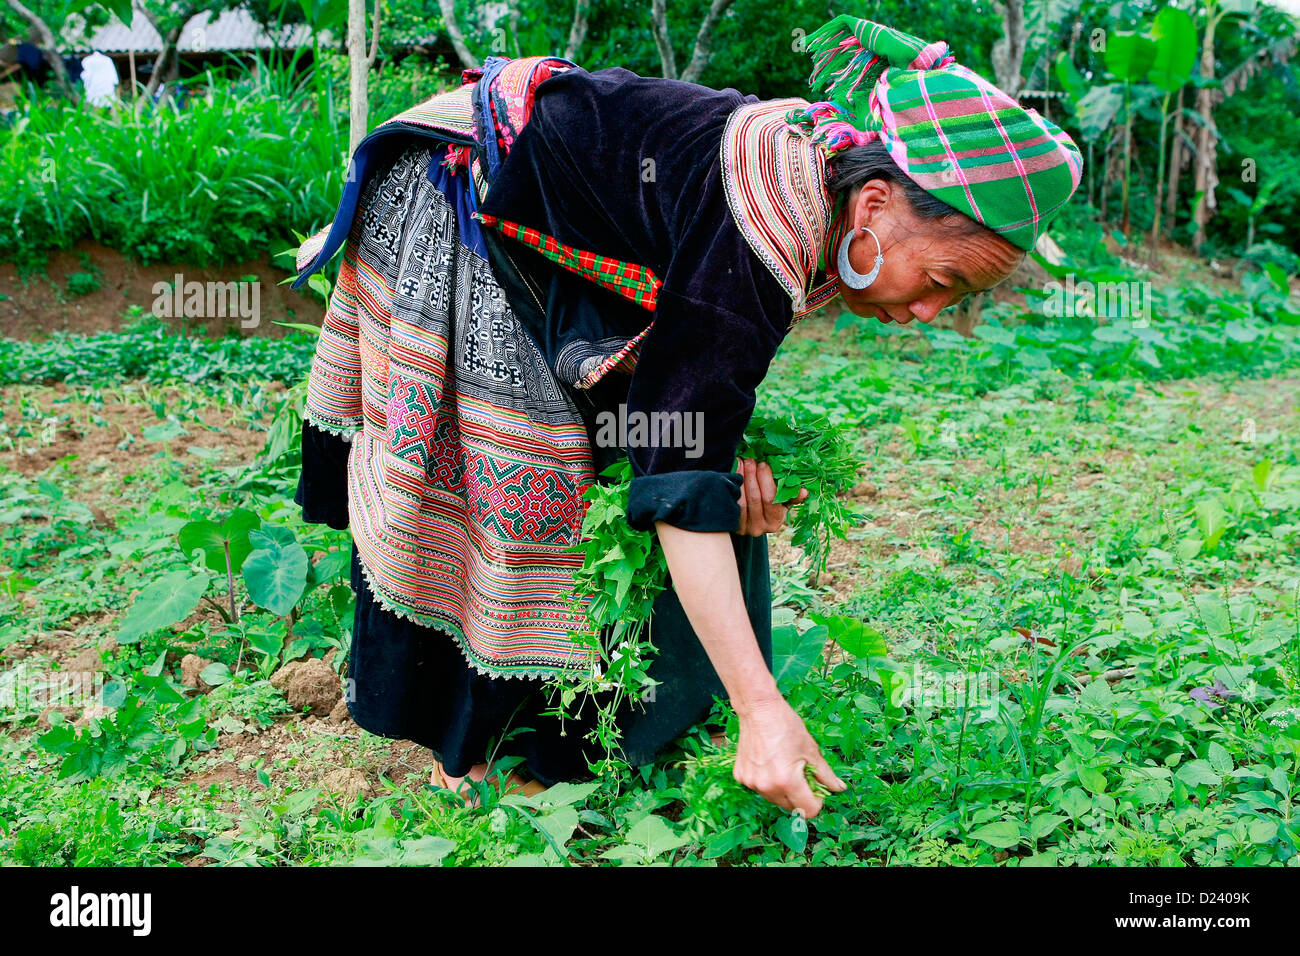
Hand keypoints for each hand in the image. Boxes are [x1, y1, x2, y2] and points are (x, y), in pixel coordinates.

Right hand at [733, 691, 847, 818]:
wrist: (758, 708)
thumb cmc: (786, 725)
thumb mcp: (811, 750)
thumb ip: (826, 775)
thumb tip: (840, 789)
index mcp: (787, 781)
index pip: (809, 811)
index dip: (817, 801)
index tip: (817, 788)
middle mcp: (767, 787)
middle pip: (791, 808)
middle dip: (800, 796)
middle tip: (801, 774)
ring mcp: (751, 783)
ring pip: (774, 799)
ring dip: (783, 790)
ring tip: (783, 766)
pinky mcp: (741, 777)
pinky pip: (760, 789)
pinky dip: (767, 782)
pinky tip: (768, 763)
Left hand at [736, 458, 808, 536]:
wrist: (747, 519)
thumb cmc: (768, 505)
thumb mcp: (782, 502)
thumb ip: (792, 496)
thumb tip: (804, 491)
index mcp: (775, 521)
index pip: (771, 498)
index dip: (766, 480)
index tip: (763, 463)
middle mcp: (759, 528)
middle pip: (755, 498)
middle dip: (752, 476)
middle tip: (751, 460)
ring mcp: (743, 527)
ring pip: (742, 500)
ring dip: (741, 478)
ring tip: (741, 462)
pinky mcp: (731, 524)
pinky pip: (731, 503)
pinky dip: (731, 486)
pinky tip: (732, 473)